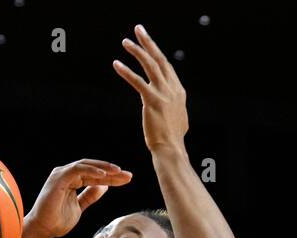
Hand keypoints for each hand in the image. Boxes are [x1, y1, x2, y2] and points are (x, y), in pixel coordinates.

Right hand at [23, 160, 132, 237]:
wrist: (43, 229)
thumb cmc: (57, 220)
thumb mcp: (80, 207)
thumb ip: (90, 196)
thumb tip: (104, 187)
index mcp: (71, 180)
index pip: (95, 176)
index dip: (112, 178)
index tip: (127, 180)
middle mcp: (66, 174)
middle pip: (93, 169)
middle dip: (112, 172)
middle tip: (129, 175)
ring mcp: (61, 174)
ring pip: (87, 166)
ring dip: (104, 169)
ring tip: (119, 172)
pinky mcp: (59, 178)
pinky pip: (78, 170)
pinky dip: (91, 171)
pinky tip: (104, 176)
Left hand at [113, 24, 188, 153]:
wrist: (171, 149)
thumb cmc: (172, 139)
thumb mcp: (178, 119)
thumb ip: (173, 108)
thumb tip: (170, 108)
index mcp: (179, 92)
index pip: (167, 67)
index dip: (157, 53)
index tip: (148, 44)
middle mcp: (173, 89)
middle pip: (160, 59)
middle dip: (148, 42)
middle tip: (139, 29)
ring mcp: (164, 94)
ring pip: (150, 65)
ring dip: (137, 51)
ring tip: (126, 42)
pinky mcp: (152, 100)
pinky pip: (137, 81)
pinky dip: (126, 71)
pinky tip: (117, 64)